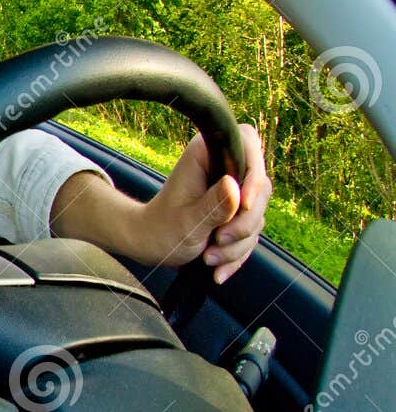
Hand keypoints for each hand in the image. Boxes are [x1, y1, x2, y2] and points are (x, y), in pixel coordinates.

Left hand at [141, 124, 271, 282]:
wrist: (150, 246)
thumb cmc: (161, 229)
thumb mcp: (187, 222)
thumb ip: (213, 205)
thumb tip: (233, 185)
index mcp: (205, 155)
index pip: (247, 142)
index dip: (254, 173)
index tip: (244, 205)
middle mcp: (223, 168)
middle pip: (260, 188)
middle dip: (243, 223)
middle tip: (217, 241)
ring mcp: (233, 193)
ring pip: (257, 216)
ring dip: (237, 244)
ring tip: (207, 257)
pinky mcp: (237, 213)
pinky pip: (252, 234)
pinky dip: (236, 254)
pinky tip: (217, 269)